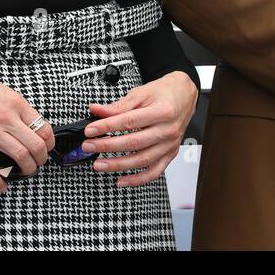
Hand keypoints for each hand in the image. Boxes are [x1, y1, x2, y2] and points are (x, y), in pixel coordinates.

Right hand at [0, 72, 55, 192]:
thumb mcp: (6, 93)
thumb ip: (19, 110)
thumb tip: (32, 127)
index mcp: (18, 104)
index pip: (43, 128)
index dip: (49, 142)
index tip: (48, 147)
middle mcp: (8, 119)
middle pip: (36, 145)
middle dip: (42, 158)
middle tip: (40, 162)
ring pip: (20, 156)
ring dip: (28, 169)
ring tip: (27, 171)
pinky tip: (3, 187)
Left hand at [81, 71, 198, 187]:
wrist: (185, 95)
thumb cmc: (164, 93)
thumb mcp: (141, 93)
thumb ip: (118, 105)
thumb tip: (97, 111)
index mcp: (162, 111)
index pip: (129, 121)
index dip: (107, 127)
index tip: (90, 130)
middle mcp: (168, 129)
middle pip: (134, 142)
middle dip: (107, 146)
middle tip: (89, 146)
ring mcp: (170, 144)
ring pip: (142, 160)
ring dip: (118, 165)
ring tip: (99, 164)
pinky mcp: (170, 154)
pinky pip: (154, 171)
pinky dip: (137, 179)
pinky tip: (121, 181)